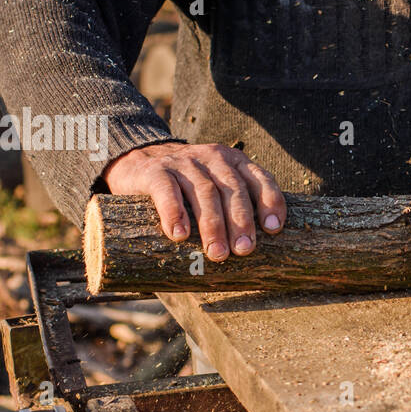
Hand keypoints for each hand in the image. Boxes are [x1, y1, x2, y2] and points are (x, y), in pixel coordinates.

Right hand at [103, 142, 285, 260]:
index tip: (273, 228)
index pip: (259, 178)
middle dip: (240, 221)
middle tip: (244, 250)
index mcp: (233, 162)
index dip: (269, 201)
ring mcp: (183, 162)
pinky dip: (174, 213)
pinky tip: (179, 235)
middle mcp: (212, 158)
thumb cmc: (187, 186)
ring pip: (204, 192)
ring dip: (212, 224)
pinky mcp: (155, 171)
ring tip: (217, 253)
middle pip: (232, 189)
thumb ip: (234, 204)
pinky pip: (167, 191)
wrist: (137, 160)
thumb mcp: (216, 185)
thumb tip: (254, 251)